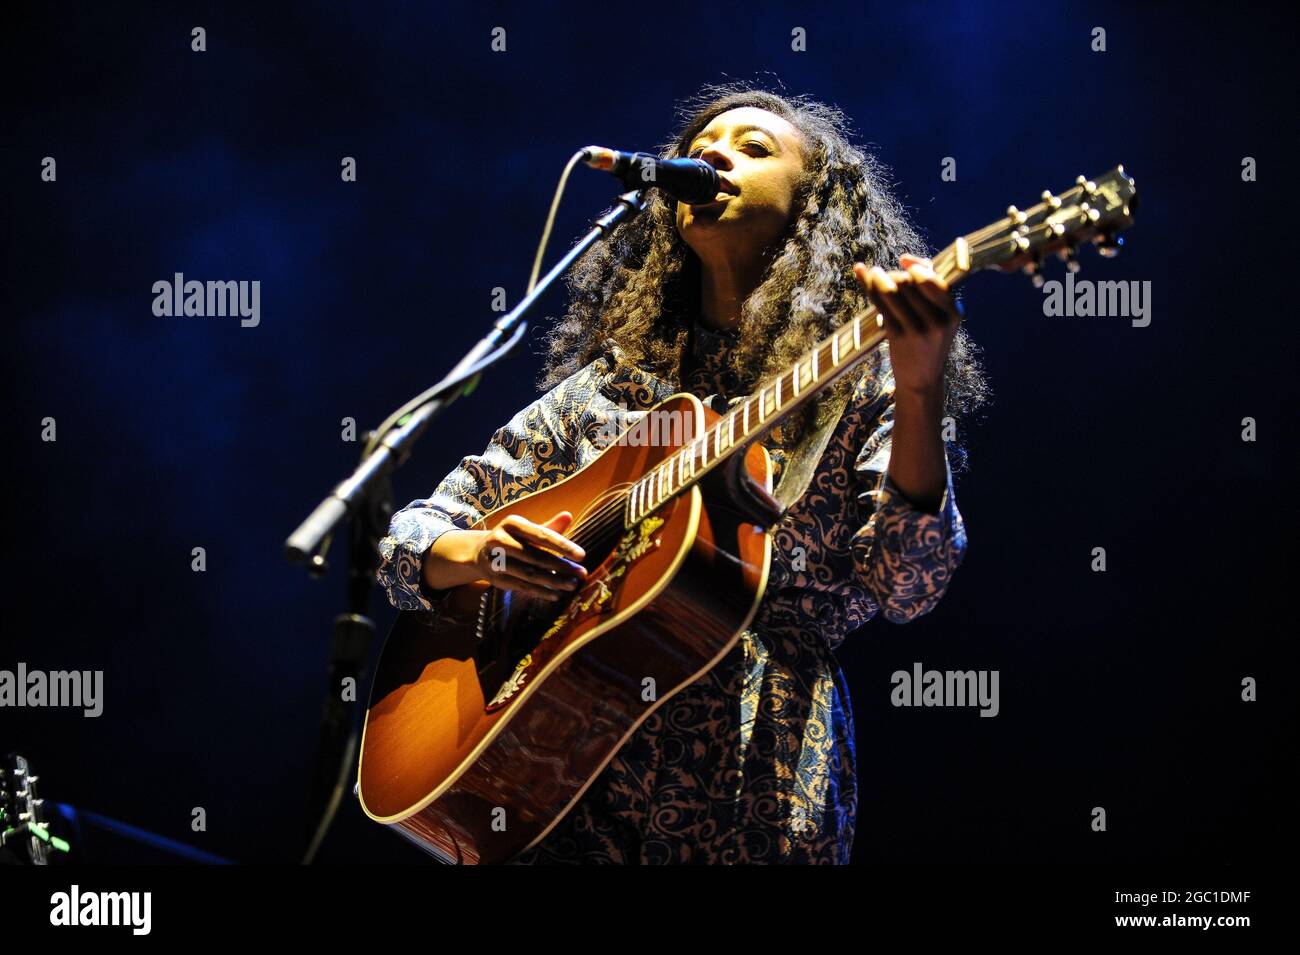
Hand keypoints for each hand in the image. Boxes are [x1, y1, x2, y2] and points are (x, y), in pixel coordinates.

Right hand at [424, 510, 587, 600]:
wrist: (480, 553)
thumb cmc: (513, 539)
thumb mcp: (528, 529)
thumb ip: (549, 526)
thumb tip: (568, 515)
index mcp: (511, 523)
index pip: (540, 535)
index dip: (562, 545)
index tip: (582, 555)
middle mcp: (500, 540)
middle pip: (535, 556)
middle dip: (561, 566)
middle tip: (581, 573)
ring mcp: (495, 561)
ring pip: (529, 574)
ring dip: (553, 581)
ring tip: (572, 585)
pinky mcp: (495, 579)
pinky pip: (522, 587)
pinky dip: (540, 592)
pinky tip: (556, 595)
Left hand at [854, 254, 962, 395]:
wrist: (921, 379)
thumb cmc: (929, 341)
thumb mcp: (939, 317)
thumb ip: (928, 286)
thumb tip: (905, 258)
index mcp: (953, 313)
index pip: (934, 280)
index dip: (917, 267)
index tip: (903, 261)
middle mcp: (938, 321)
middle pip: (911, 283)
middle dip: (896, 275)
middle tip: (886, 277)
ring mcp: (918, 330)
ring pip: (894, 291)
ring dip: (879, 277)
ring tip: (873, 273)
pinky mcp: (898, 336)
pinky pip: (881, 305)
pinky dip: (869, 288)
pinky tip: (862, 276)